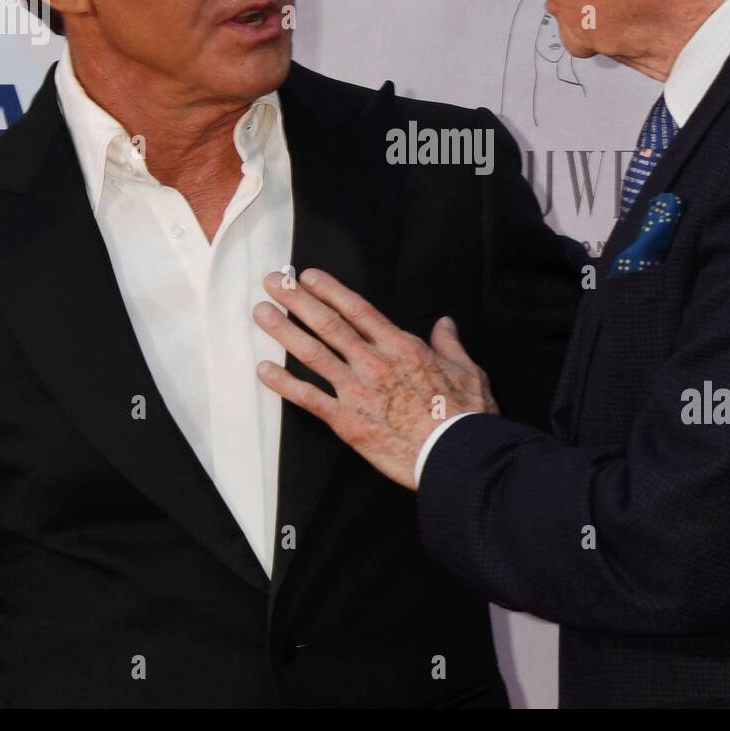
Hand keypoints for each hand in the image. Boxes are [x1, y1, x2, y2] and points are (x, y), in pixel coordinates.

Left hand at [252, 268, 497, 489]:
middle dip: (297, 300)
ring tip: (261, 313)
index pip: (357, 310)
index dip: (330, 289)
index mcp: (401, 347)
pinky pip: (309, 398)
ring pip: (313, 354)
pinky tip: (264, 370)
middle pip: (328, 324)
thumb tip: (445, 324)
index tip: (309, 276)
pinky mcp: (347, 422)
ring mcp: (357, 391)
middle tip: (274, 282)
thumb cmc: (464, 415)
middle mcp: (374, 362)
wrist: (456, 454)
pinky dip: (284, 383)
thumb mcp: (467, 370)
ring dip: (284, 331)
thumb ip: (450, 344)